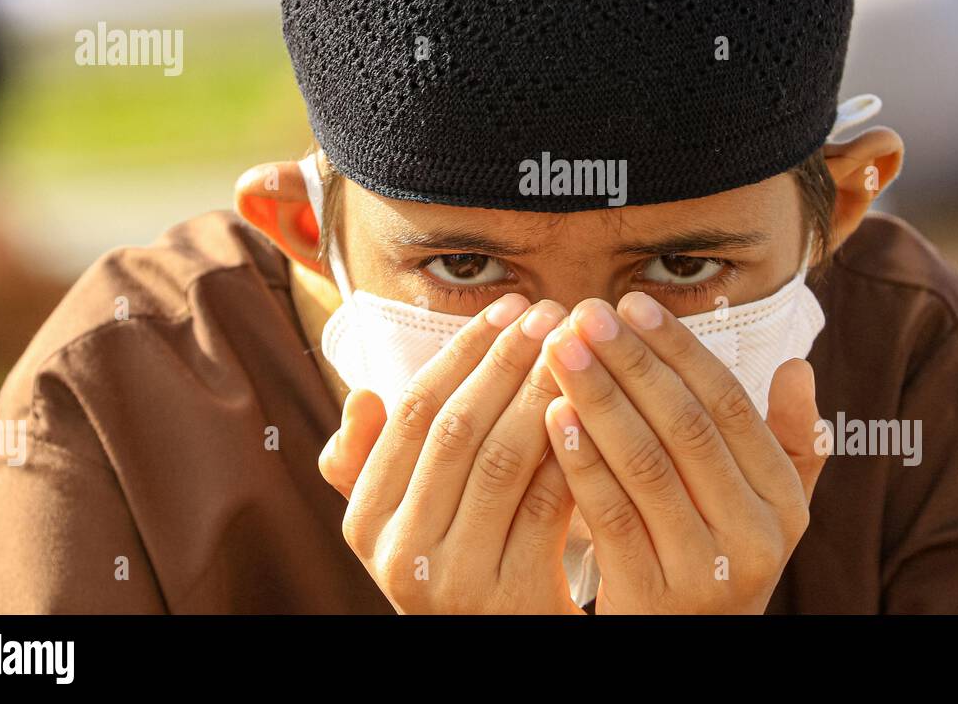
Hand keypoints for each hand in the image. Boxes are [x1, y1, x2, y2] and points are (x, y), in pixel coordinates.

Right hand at [318, 294, 583, 613]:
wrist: (500, 650)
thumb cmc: (462, 564)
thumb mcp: (408, 520)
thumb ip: (375, 463)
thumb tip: (363, 394)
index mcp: (366, 519)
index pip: (414, 411)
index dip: (465, 351)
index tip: (509, 308)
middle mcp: (399, 552)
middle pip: (457, 428)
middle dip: (508, 360)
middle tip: (552, 313)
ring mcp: (454, 580)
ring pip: (503, 461)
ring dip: (543, 394)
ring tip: (577, 350)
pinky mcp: (512, 600)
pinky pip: (548, 507)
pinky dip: (571, 453)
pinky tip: (594, 412)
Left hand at [541, 293, 828, 613]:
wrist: (688, 650)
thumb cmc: (717, 556)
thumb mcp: (766, 507)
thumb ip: (787, 442)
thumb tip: (798, 367)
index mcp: (783, 498)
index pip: (728, 404)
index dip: (678, 349)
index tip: (632, 304)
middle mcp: (756, 534)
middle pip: (686, 427)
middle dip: (630, 363)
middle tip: (583, 313)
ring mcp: (706, 570)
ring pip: (646, 465)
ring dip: (598, 399)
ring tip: (559, 352)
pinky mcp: (653, 597)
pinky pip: (612, 516)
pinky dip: (582, 463)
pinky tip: (552, 418)